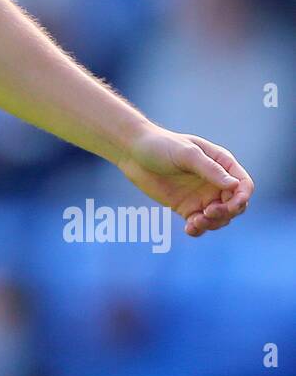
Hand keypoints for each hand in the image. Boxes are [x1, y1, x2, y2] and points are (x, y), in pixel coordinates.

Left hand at [116, 127, 253, 236]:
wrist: (133, 153)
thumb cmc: (160, 145)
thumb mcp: (186, 154)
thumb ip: (210, 169)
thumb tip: (235, 185)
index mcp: (221, 163)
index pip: (243, 185)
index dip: (242, 198)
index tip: (231, 206)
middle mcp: (215, 181)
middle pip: (235, 205)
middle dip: (226, 213)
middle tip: (207, 213)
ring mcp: (202, 196)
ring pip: (220, 218)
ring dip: (212, 224)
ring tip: (194, 222)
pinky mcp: (187, 208)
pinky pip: (200, 224)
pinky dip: (198, 230)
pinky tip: (189, 228)